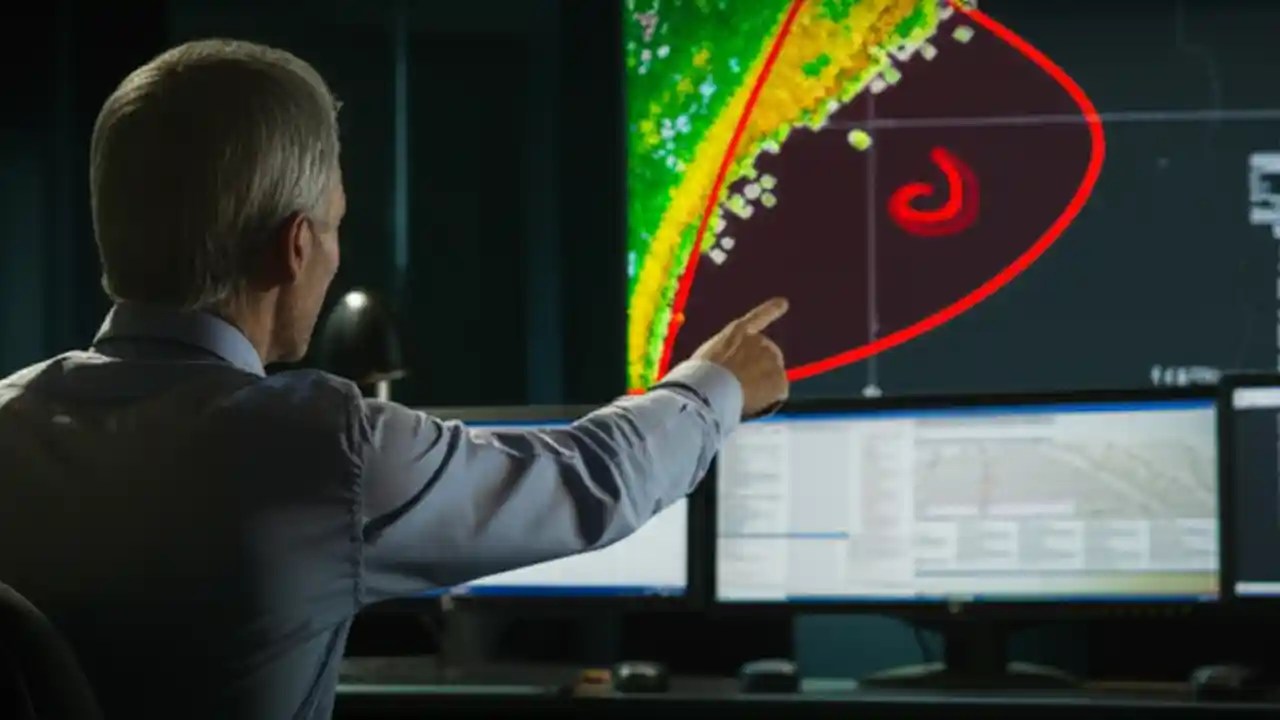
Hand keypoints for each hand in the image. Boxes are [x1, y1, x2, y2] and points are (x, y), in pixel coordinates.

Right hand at [691, 297, 789, 417]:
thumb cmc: (699, 375)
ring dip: (761, 387)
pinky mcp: (779, 381)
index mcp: (738, 331)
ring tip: (739, 397)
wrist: (708, 389)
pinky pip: (776, 395)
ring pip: (771, 378)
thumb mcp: (708, 356)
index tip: (784, 302)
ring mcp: (772, 360)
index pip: (759, 317)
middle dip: (759, 370)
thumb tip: (732, 372)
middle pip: (767, 357)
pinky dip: (767, 402)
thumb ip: (725, 357)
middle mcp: (759, 341)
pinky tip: (750, 404)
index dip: (772, 309)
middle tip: (739, 388)